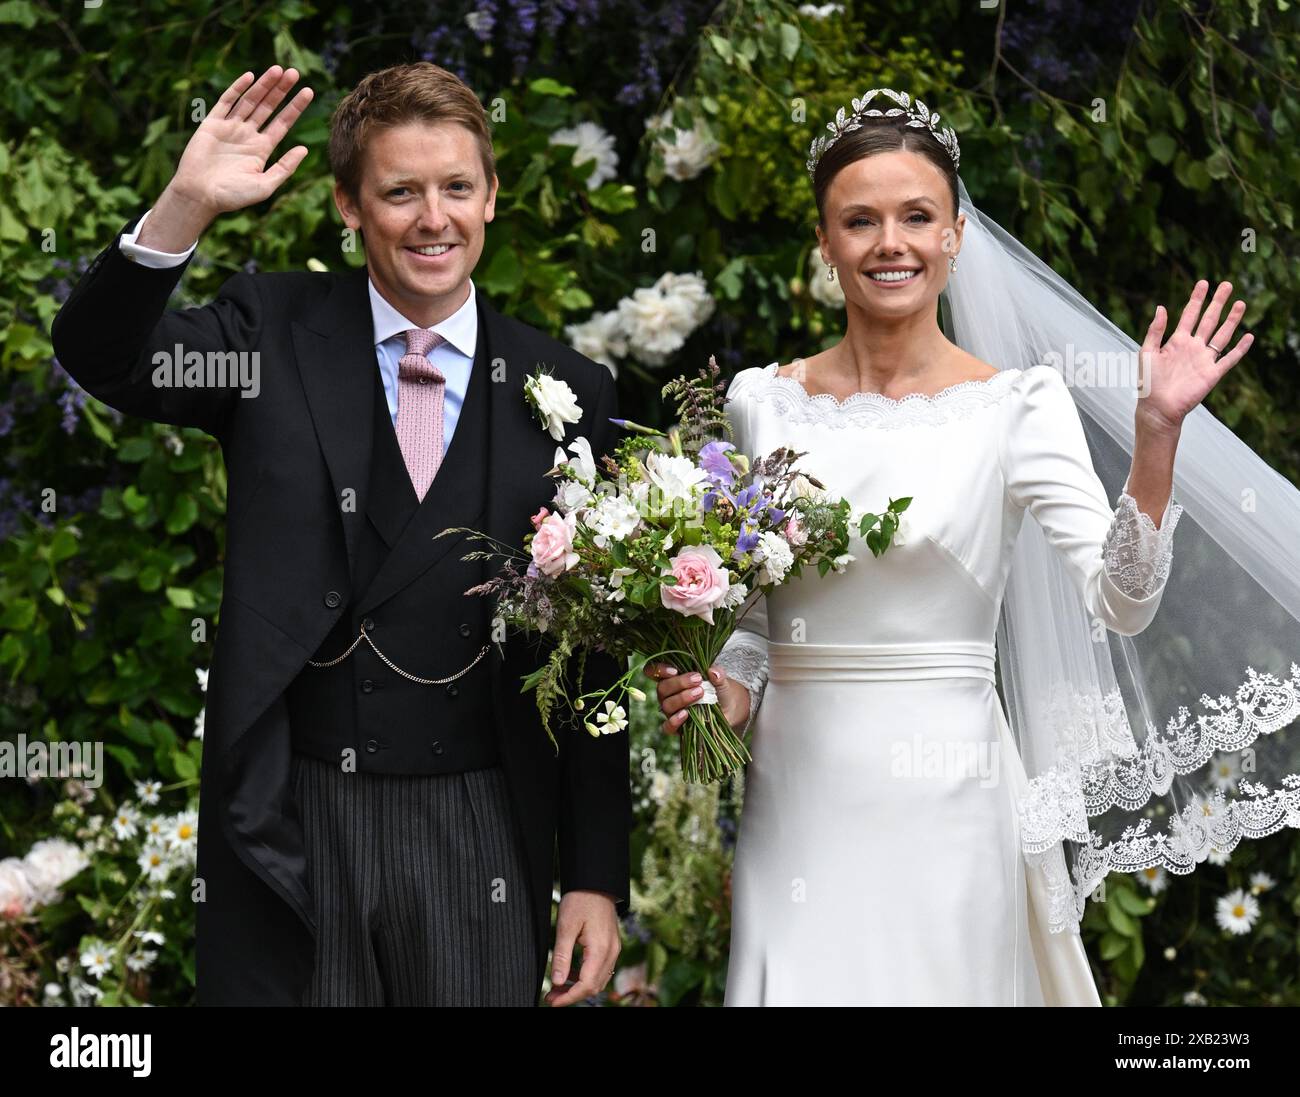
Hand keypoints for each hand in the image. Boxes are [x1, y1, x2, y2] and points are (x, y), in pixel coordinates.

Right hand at [168, 66, 313, 216]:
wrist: (200, 196)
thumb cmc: (233, 196)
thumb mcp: (266, 184)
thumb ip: (285, 167)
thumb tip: (304, 149)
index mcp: (262, 149)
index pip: (282, 123)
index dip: (295, 107)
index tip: (308, 92)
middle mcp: (248, 135)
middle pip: (268, 107)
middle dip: (281, 90)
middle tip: (295, 73)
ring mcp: (230, 127)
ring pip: (250, 100)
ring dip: (264, 85)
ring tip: (278, 70)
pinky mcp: (212, 123)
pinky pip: (226, 102)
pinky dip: (238, 89)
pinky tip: (251, 77)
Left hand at [544, 890, 619, 1005]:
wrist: (596, 882)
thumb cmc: (581, 900)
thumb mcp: (566, 926)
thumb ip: (562, 956)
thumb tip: (557, 982)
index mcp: (600, 949)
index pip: (587, 985)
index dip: (569, 998)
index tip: (552, 1002)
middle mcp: (611, 952)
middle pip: (594, 987)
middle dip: (572, 995)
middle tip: (551, 997)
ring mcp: (613, 949)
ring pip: (598, 980)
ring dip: (578, 987)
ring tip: (557, 988)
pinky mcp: (611, 946)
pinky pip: (600, 969)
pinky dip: (586, 977)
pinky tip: (570, 973)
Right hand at [644, 661, 748, 733]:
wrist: (729, 707)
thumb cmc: (718, 688)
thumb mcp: (721, 678)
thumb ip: (718, 674)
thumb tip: (713, 672)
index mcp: (672, 677)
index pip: (653, 671)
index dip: (658, 670)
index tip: (674, 670)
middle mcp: (668, 694)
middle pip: (661, 688)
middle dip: (679, 683)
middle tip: (698, 679)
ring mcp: (671, 711)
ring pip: (666, 705)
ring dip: (681, 698)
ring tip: (700, 693)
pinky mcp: (677, 727)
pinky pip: (668, 727)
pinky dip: (674, 721)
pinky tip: (686, 714)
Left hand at [1138, 279, 1253, 434]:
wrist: (1157, 408)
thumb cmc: (1148, 382)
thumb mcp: (1147, 352)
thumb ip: (1155, 330)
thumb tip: (1162, 307)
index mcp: (1176, 341)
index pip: (1189, 315)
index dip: (1196, 299)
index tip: (1203, 283)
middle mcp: (1192, 348)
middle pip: (1209, 320)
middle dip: (1217, 303)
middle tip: (1227, 285)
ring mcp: (1204, 360)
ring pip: (1221, 335)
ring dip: (1232, 320)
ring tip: (1240, 303)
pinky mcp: (1212, 374)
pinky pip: (1229, 359)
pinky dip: (1240, 349)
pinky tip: (1248, 336)